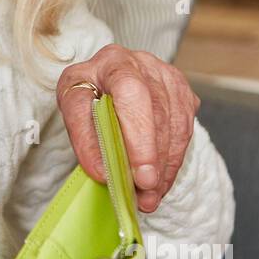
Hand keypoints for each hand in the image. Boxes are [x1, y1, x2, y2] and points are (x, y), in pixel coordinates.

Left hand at [56, 45, 200, 213]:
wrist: (105, 79)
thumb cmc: (89, 94)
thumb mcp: (73, 108)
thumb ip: (84, 137)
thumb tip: (103, 172)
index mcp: (112, 61)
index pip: (131, 92)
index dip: (138, 135)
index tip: (139, 174)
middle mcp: (145, 64)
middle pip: (157, 112)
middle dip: (152, 157)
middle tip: (145, 191)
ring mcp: (168, 77)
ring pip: (175, 125)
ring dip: (164, 167)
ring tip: (149, 197)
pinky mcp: (183, 93)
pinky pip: (184, 132)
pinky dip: (172, 162)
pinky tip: (159, 183)